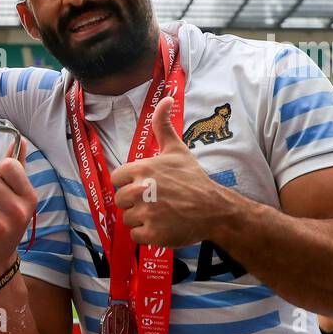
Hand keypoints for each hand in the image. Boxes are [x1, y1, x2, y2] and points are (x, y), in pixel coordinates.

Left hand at [112, 96, 230, 247]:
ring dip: (141, 218)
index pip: (117, 179)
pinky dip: (147, 234)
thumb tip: (166, 98)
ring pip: (127, 218)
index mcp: (143, 169)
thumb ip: (163, 125)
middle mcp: (141, 190)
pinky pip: (136, 235)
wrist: (214, 209)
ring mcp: (147, 213)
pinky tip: (162, 226)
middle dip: (135, 202)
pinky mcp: (152, 233)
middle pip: (120, 200)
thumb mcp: (177, 150)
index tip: (145, 186)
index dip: (129, 183)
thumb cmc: (193, 179)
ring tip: (161, 213)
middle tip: (156, 201)